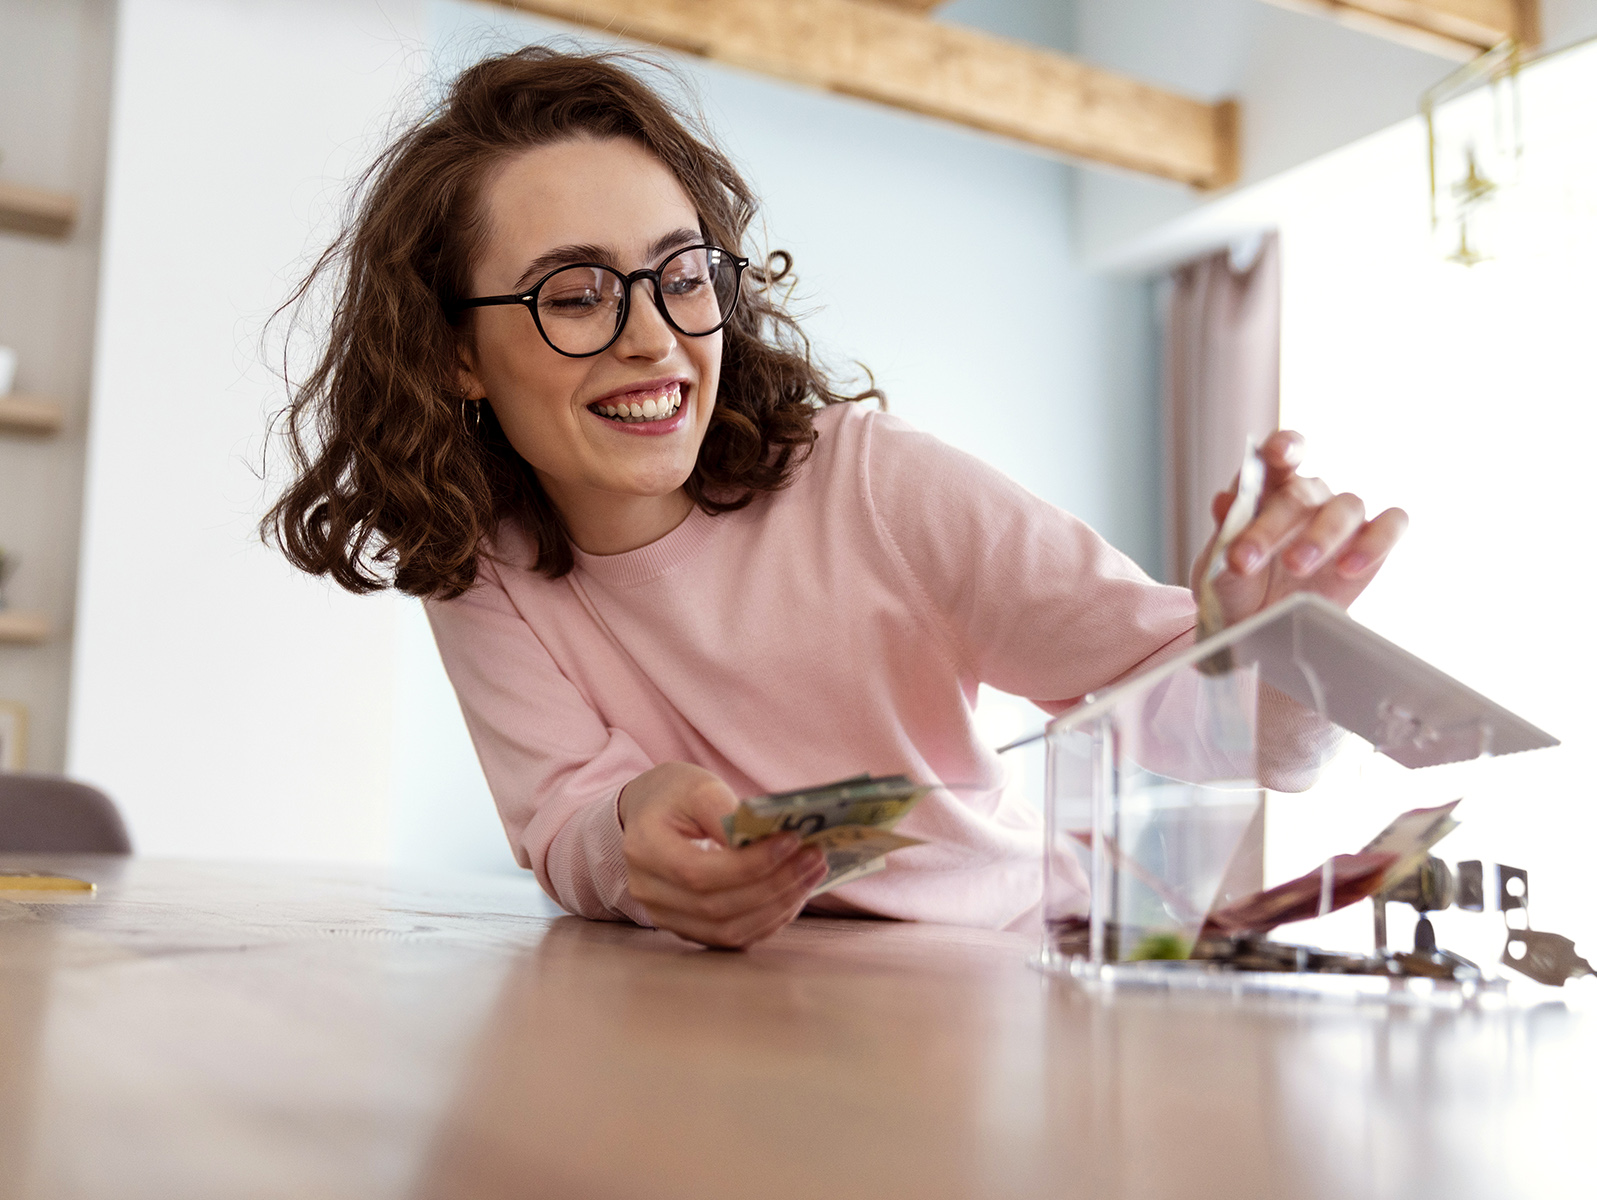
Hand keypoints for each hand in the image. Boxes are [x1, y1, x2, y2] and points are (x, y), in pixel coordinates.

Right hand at [618, 762, 827, 948]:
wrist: (650, 812)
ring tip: (811, 875)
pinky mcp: (686, 928)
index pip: (698, 873)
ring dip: (777, 907)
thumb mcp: (699, 786)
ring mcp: (664, 915)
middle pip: (716, 906)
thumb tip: (767, 845)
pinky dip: (767, 920)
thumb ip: (726, 814)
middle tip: (814, 859)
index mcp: (644, 849)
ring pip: (726, 930)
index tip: (792, 841)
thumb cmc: (676, 794)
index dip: (749, 865)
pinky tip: (793, 894)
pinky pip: (730, 937)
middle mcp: (648, 890)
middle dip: (774, 886)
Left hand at [1192, 430, 1407, 625]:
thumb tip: (1223, 501)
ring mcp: (1343, 516)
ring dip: (1320, 536)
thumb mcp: (1219, 565)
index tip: (1277, 454)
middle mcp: (1309, 494)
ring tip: (1297, 565)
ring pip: (1346, 507)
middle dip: (1270, 528)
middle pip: (1300, 495)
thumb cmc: (1239, 586)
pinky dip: (1375, 543)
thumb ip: (1224, 534)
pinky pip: (1390, 526)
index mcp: (1269, 486)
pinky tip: (1349, 567)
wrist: (1262, 624)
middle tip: (1245, 560)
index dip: (1284, 447)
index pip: (1281, 453)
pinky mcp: (1373, 540)